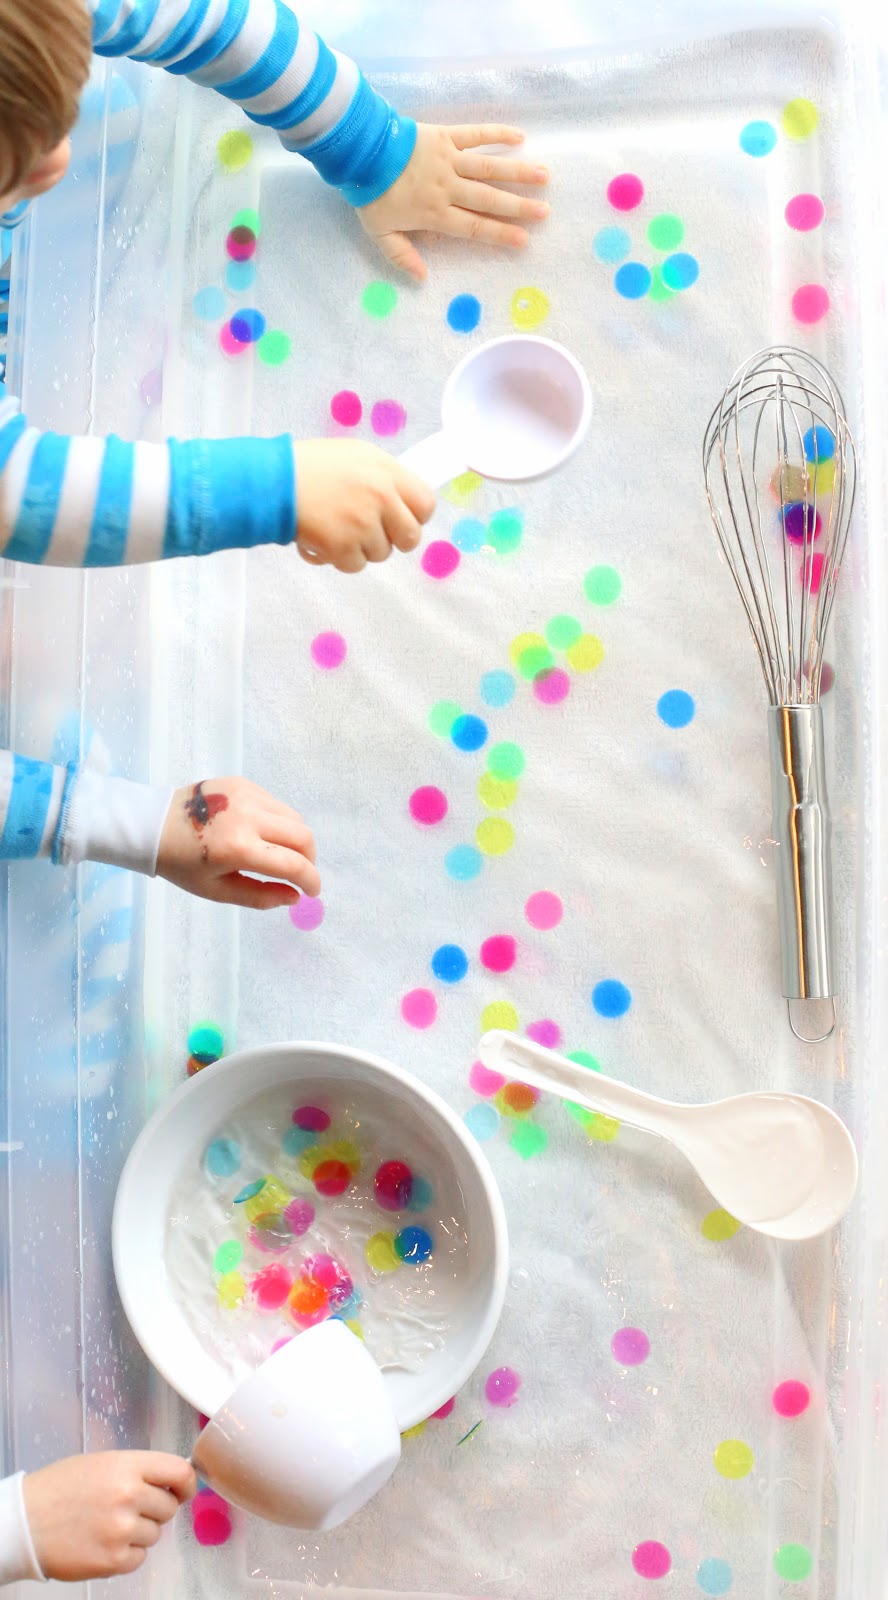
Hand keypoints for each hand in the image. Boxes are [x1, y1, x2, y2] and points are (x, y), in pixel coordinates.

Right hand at [24, 1451, 195, 1580]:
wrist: (26, 1522)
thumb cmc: (59, 1490)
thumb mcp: (101, 1463)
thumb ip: (137, 1470)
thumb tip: (172, 1480)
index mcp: (126, 1466)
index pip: (179, 1472)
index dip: (186, 1483)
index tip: (184, 1490)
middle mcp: (128, 1495)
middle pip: (169, 1507)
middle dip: (154, 1509)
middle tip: (128, 1508)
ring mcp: (121, 1529)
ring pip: (154, 1534)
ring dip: (138, 1532)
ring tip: (108, 1524)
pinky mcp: (113, 1559)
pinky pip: (139, 1558)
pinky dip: (126, 1554)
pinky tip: (104, 1542)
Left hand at [157, 777, 319, 909]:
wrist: (151, 824)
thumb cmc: (180, 864)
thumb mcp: (217, 890)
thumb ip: (260, 896)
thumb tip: (294, 897)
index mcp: (238, 848)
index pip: (293, 864)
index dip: (310, 881)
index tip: (312, 892)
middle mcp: (247, 816)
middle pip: (303, 835)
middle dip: (309, 859)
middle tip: (298, 873)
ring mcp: (246, 794)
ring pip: (293, 817)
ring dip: (295, 839)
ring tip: (279, 853)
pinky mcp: (243, 783)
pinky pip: (275, 804)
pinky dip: (277, 822)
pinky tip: (258, 832)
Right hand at [295, 439, 434, 571]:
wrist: (274, 481)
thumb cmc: (313, 466)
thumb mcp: (357, 456)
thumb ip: (385, 477)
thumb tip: (405, 500)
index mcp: (387, 472)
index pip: (426, 504)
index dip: (416, 515)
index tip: (402, 518)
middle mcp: (381, 498)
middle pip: (410, 537)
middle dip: (395, 539)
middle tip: (374, 532)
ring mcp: (363, 525)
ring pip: (381, 553)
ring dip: (363, 547)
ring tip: (339, 528)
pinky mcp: (343, 547)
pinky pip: (356, 565)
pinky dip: (340, 557)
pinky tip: (325, 539)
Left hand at [358, 123, 548, 279]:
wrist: (360, 151)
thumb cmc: (370, 195)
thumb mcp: (379, 234)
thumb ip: (402, 257)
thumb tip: (422, 278)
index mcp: (435, 214)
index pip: (474, 227)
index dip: (499, 234)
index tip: (523, 240)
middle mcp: (448, 187)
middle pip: (488, 199)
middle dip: (518, 207)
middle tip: (544, 212)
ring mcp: (449, 160)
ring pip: (489, 168)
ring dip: (518, 172)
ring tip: (544, 176)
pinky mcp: (445, 136)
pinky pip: (475, 134)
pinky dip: (496, 134)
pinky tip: (519, 137)